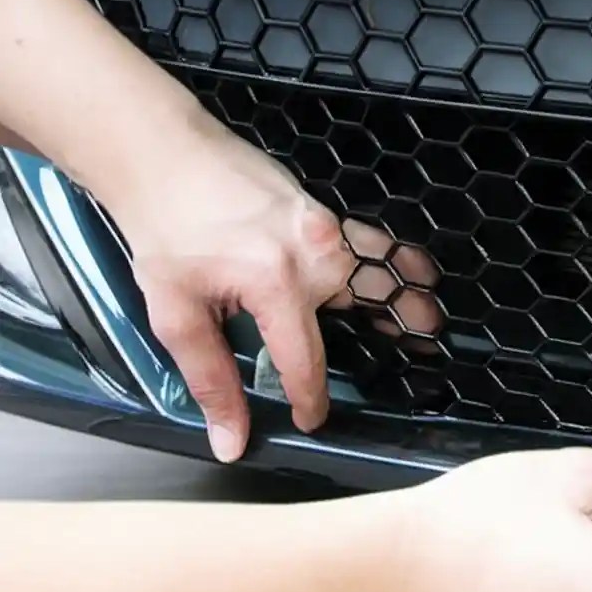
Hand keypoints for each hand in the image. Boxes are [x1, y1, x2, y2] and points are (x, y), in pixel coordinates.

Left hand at [103, 119, 440, 461]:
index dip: (310, 398)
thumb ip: (209, 378)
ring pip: (375, 270)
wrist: (163, 153)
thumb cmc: (163, 229)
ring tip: (428, 323)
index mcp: (276, 282)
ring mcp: (325, 227)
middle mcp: (314, 253)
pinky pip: (366, 243)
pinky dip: (388, 260)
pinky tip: (406, 273)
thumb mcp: (174, 311)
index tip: (311, 419)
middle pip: (365, 304)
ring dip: (403, 296)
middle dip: (398, 331)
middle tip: (424, 358)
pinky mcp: (323, 211)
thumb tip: (230, 438)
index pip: (305, 360)